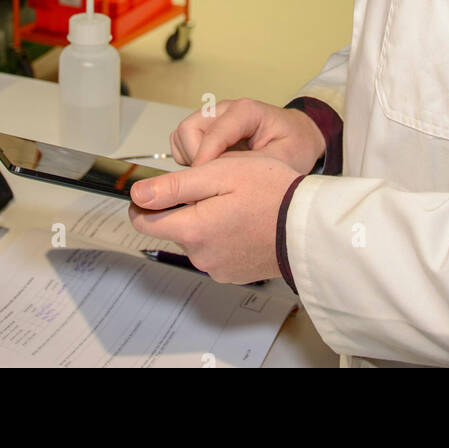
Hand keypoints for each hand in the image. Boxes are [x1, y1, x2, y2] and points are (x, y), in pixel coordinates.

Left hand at [128, 153, 300, 283]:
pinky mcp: (233, 273)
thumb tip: (138, 194)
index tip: (158, 186)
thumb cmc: (271, 192)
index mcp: (193, 230)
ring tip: (235, 202)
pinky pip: (214, 251)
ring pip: (195, 238)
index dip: (146, 200)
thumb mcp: (219, 174)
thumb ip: (174, 186)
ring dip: (204, 220)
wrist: (309, 226)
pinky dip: (221, 235)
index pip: (144, 220)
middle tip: (215, 186)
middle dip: (184, 207)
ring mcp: (217, 268)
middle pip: (173, 227)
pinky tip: (243, 221)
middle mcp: (200, 256)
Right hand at [169, 98, 324, 174]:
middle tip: (211, 182)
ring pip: (182, 134)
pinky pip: (182, 141)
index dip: (204, 160)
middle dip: (195, 159)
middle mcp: (224, 109)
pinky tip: (209, 171)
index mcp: (245, 111)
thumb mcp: (283, 159)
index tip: (203, 185)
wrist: (299, 135)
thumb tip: (219, 176)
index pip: (214, 133)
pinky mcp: (206, 127)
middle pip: (189, 129)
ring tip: (212, 177)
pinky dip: (188, 157)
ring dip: (189, 159)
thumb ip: (252, 166)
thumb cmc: (294, 144)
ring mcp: (213, 116)